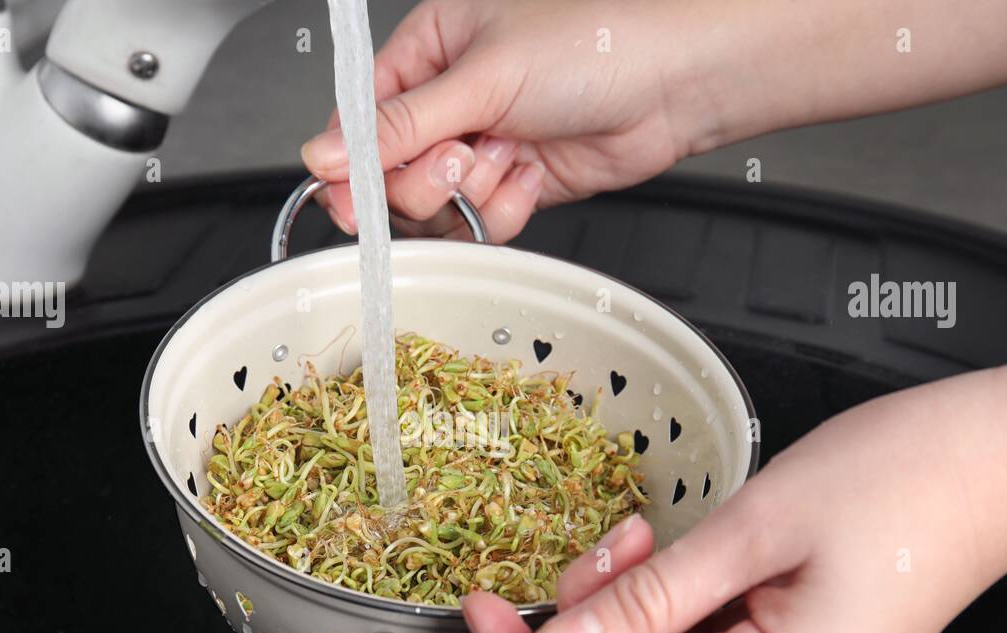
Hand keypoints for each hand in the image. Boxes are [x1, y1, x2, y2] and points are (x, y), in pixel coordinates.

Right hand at [302, 0, 1006, 244]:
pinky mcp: (524, 180)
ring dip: (464, 195)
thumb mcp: (484, 76)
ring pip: (437, 200)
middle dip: (418, 177)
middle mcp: (458, 96)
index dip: (352, 161)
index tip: (348, 195)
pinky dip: (500, 211)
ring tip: (500, 164)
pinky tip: (524, 184)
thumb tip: (323, 155)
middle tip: (454, 162)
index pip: (363, 115)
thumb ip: (399, 125)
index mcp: (433, 47)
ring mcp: (491, 141)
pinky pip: (485, 216)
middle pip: (394, 167)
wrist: (683, 81)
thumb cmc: (599, 41)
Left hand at [462, 345, 1006, 632]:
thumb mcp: (752, 527)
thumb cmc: (906, 476)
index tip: (477, 625)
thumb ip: (644, 598)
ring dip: (628, 610)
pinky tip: (667, 557)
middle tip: (581, 552)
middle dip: (586, 625)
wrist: (1003, 460)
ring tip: (638, 538)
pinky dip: (670, 609)